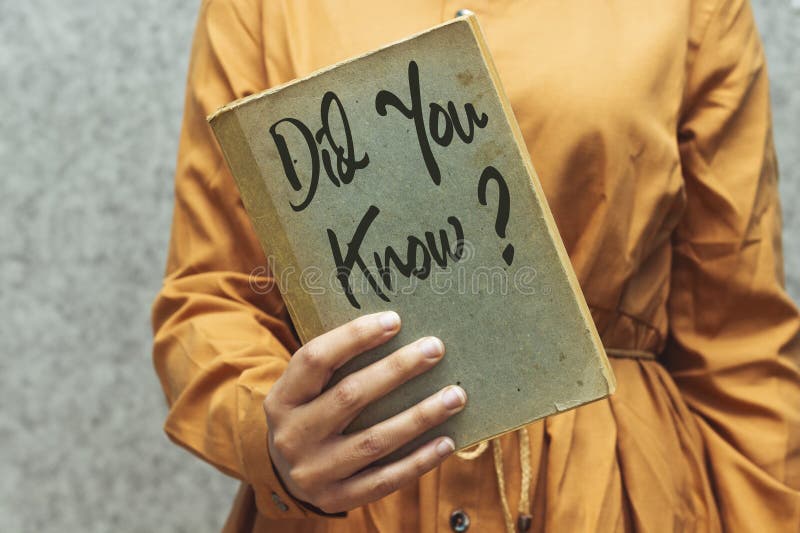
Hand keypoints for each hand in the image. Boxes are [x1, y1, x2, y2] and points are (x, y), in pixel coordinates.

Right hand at [263, 311, 465, 513]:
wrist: (284, 475)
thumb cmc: (309, 414)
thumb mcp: (305, 389)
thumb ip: (337, 366)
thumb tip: (397, 330)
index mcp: (282, 398)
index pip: (315, 358)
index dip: (354, 337)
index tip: (395, 320)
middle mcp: (292, 435)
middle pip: (350, 396)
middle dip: (397, 369)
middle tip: (435, 349)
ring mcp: (313, 471)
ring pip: (374, 440)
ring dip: (420, 416)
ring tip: (455, 396)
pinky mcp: (335, 499)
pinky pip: (385, 480)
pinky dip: (419, 460)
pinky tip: (446, 441)